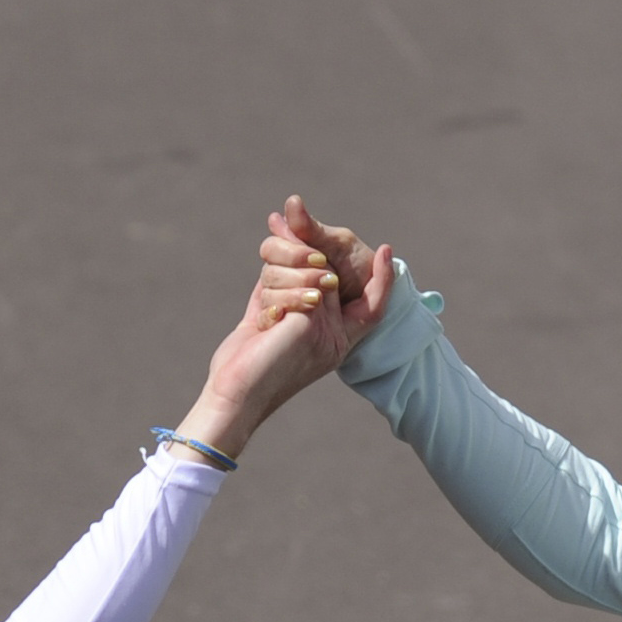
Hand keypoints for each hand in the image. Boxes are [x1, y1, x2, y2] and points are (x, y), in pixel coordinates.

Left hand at [169, 200, 390, 462]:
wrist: (234, 397)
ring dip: (277, 281)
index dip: (383, 281)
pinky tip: (264, 322)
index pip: (371, 306)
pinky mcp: (309, 324)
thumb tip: (279, 224)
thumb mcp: (266, 312)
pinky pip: (292, 283)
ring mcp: (326, 330)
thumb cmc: (246, 363)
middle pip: (329, 271)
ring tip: (265, 316)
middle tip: (273, 251)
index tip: (388, 252)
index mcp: (332, 338)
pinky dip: (271, 296)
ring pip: (310, 272)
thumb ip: (279, 277)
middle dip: (295, 252)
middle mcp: (335, 336)